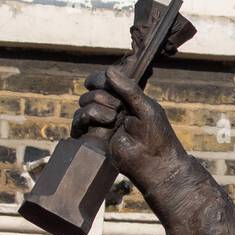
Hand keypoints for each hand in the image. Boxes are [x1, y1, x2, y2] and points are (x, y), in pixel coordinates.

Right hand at [73, 67, 185, 185]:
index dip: (99, 79)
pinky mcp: (94, 139)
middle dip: (102, 96)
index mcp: (125, 99)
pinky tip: (101, 124)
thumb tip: (108, 70)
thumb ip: (128, 89)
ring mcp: (102, 124)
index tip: (100, 80)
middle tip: (119, 110)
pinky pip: (78, 124)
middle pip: (92, 92)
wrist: (154, 164)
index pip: (103, 81)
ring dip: (95, 109)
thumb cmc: (156, 136)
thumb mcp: (145, 107)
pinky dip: (84, 120)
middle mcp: (111, 110)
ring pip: (84, 105)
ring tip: (113, 120)